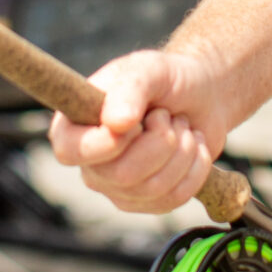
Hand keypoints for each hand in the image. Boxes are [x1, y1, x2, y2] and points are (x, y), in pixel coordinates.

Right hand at [45, 48, 227, 213]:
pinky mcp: (146, 202)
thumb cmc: (168, 78)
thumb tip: (115, 124)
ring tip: (181, 126)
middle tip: (167, 115)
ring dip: (182, 151)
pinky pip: (174, 199)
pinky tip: (193, 146)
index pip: (69, 150)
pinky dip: (195, 168)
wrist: (203, 96)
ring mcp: (117, 187)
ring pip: (152, 189)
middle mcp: (90, 161)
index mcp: (74, 124)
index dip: (106, 142)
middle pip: (121, 175)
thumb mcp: (149, 70)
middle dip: (161, 141)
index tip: (137, 122)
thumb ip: (130, 89)